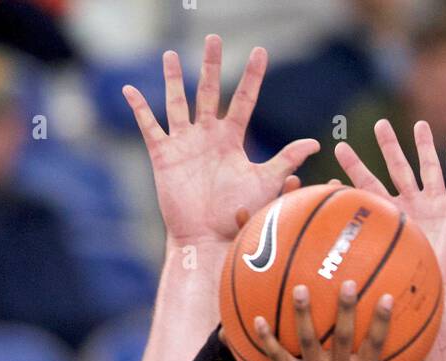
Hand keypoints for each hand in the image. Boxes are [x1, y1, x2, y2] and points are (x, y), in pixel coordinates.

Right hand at [123, 36, 318, 245]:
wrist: (207, 238)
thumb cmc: (236, 215)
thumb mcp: (263, 183)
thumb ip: (286, 160)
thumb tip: (315, 143)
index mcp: (231, 139)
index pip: (244, 99)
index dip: (253, 76)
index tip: (261, 51)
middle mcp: (207, 136)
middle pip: (209, 91)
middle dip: (212, 65)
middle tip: (213, 38)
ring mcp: (184, 143)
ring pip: (177, 102)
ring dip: (174, 79)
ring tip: (171, 55)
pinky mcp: (163, 155)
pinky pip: (149, 126)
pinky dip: (138, 108)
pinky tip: (129, 90)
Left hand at [254, 281, 426, 360]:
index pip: (374, 346)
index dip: (382, 322)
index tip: (386, 297)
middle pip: (343, 337)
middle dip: (346, 309)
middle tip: (346, 282)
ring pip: (308, 341)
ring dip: (303, 315)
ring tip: (300, 289)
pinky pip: (278, 357)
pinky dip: (267, 339)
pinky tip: (258, 320)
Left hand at [335, 122, 445, 290]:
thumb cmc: (415, 286)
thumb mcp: (385, 265)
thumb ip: (360, 253)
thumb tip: (321, 255)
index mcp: (393, 217)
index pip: (370, 186)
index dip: (355, 168)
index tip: (338, 148)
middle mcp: (414, 205)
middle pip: (399, 168)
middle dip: (390, 146)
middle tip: (379, 124)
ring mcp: (437, 204)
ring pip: (429, 167)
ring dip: (425, 146)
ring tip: (419, 124)